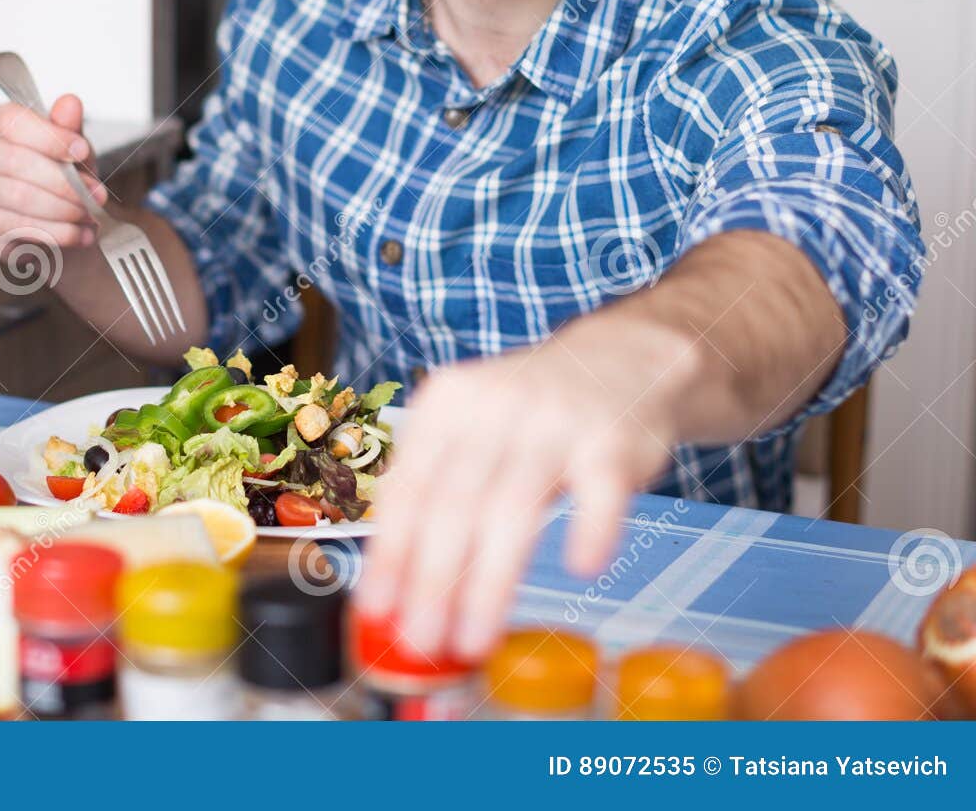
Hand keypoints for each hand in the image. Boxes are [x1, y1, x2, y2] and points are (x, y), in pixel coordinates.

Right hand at [0, 93, 108, 252]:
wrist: (53, 218)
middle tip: (96, 194)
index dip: (50, 137)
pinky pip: (22, 227)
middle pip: (17, 161)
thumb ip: (69, 127)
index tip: (81, 151)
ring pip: (21, 197)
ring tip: (90, 215)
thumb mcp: (70, 147)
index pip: (14, 121)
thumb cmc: (58, 172)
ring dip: (64, 209)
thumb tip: (70, 103)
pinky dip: (59, 232)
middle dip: (65, 181)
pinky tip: (80, 233)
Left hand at [356, 317, 680, 661]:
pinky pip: (599, 492)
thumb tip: (398, 583)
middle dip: (431, 581)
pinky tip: (579, 569)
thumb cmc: (532, 413)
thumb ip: (437, 490)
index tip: (377, 607)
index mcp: (446, 404)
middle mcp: (493, 406)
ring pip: (513, 509)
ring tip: (473, 638)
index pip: (407, 486)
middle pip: (452, 504)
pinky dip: (589, 530)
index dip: (389, 551)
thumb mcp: (472, 426)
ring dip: (488, 583)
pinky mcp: (611, 438)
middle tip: (421, 640)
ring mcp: (554, 421)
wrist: (621, 358)